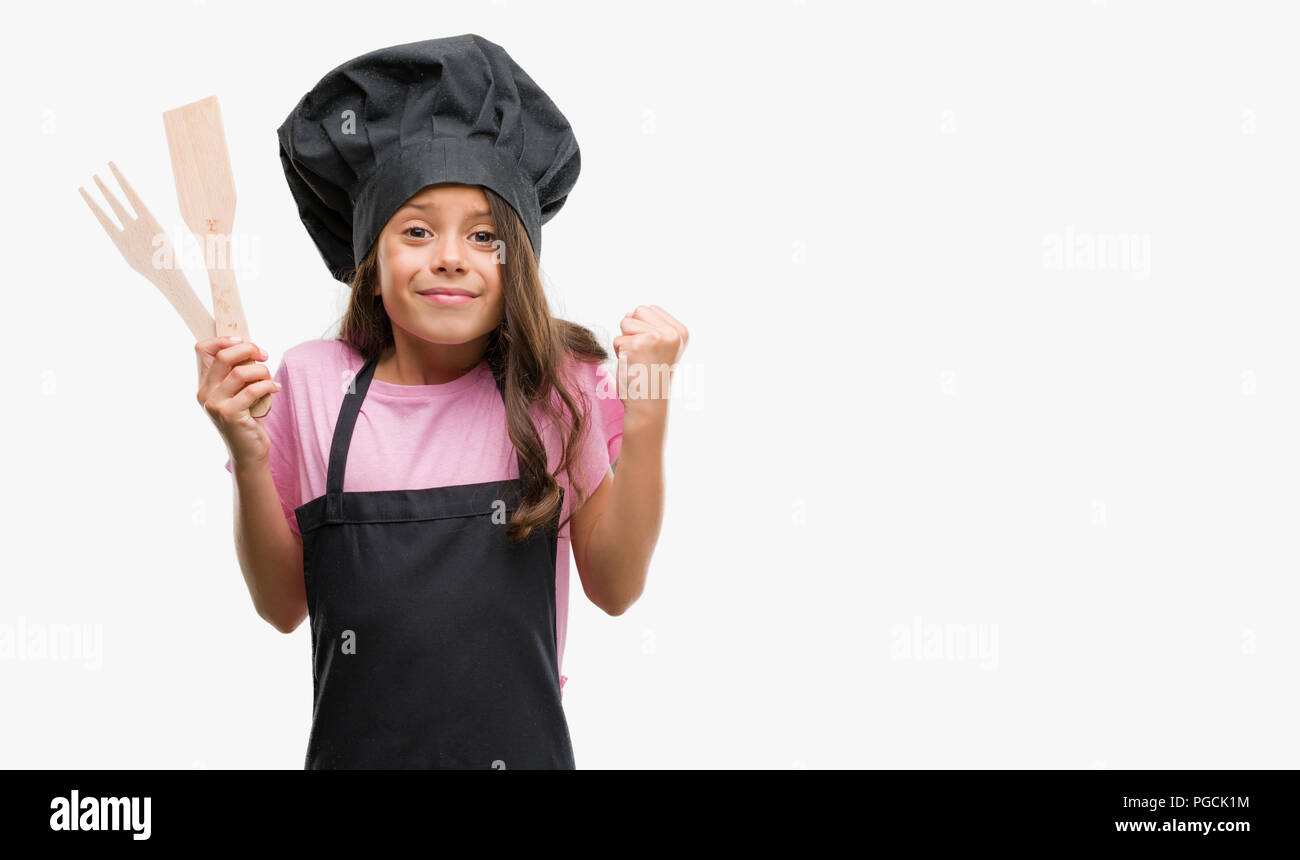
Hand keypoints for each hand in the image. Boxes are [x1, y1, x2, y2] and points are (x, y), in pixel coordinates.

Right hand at [195, 336, 279, 468]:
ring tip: (270, 379)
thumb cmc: (247, 419)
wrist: (248, 452)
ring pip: (240, 372)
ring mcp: (215, 405)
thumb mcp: (239, 392)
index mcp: (205, 384)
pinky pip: (252, 390)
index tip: (244, 341)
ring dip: (262, 371)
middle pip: (223, 356)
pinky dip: (268, 385)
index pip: (202, 350)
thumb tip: (251, 348)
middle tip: (265, 355)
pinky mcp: (230, 415)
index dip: (223, 340)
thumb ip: (238, 372)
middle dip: (249, 350)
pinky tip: (275, 388)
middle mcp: (205, 393)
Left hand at [612, 305, 688, 411]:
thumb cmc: (652, 377)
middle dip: (635, 332)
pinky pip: (616, 340)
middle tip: (644, 355)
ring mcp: (654, 338)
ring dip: (626, 342)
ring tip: (638, 360)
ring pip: (626, 322)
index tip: (653, 352)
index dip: (645, 330)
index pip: (650, 310)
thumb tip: (628, 314)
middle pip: (638, 311)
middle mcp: (671, 333)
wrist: (648, 404)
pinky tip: (632, 366)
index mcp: (680, 332)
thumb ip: (648, 326)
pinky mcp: (635, 345)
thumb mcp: (661, 348)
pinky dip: (619, 353)